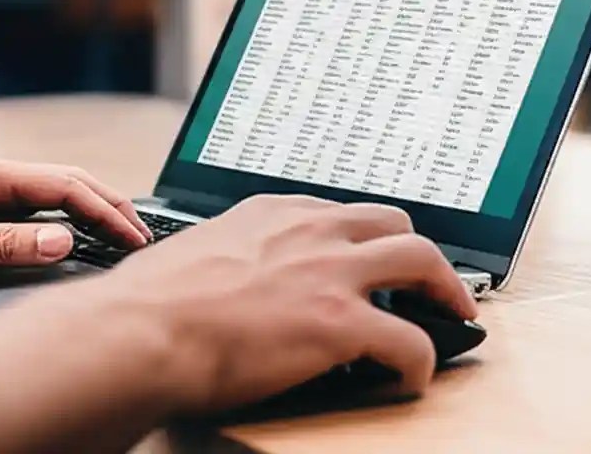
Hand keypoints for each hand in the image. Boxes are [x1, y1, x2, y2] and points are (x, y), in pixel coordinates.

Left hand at [0, 160, 151, 277]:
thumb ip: (1, 245)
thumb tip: (61, 242)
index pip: (64, 186)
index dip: (105, 212)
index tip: (133, 237)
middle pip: (68, 180)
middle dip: (111, 204)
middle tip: (143, 233)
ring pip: (53, 191)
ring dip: (91, 209)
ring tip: (120, 232)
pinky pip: (33, 205)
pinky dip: (65, 217)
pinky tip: (74, 234)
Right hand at [46, 194, 477, 410]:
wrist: (137, 332)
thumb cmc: (150, 304)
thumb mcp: (200, 252)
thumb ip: (238, 254)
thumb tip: (238, 282)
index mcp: (274, 213)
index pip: (343, 212)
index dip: (367, 237)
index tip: (375, 256)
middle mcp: (311, 230)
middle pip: (396, 222)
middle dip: (419, 252)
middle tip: (431, 280)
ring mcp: (331, 273)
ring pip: (422, 260)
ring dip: (446, 288)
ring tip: (453, 314)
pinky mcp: (342, 322)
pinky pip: (410, 340)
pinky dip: (421, 361)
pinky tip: (411, 378)